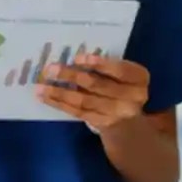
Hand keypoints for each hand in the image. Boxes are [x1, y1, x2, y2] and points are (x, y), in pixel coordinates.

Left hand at [34, 50, 149, 131]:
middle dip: (73, 76)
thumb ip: (104, 65)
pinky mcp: (101, 123)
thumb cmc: (120, 84)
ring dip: (61, 92)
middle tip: (51, 69)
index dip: (99, 64)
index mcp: (139, 78)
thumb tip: (72, 58)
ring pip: (85, 101)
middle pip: (98, 86)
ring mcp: (116, 113)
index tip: (77, 58)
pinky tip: (45, 97)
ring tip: (42, 85)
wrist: (127, 117)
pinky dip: (60, 104)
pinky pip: (78, 112)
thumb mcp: (121, 72)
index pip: (119, 71)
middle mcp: (132, 98)